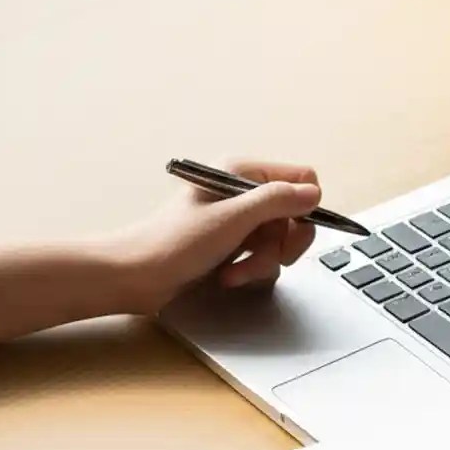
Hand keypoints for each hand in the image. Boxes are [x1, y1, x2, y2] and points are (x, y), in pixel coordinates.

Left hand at [112, 160, 322, 313]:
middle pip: (295, 213)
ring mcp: (239, 219)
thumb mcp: (231, 219)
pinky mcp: (233, 244)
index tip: (292, 231)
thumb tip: (314, 194)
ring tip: (237, 271)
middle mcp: (243, 191)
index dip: (305, 207)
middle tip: (272, 257)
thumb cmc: (175, 243)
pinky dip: (251, 268)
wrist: (135, 276)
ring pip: (281, 239)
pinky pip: (264, 255)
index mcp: (241, 172)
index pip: (300, 179)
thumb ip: (275, 202)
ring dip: (264, 260)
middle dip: (284, 241)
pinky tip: (229, 275)